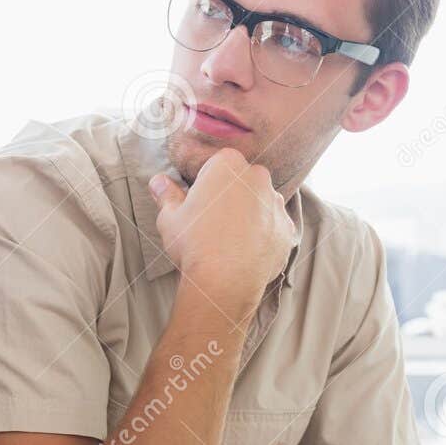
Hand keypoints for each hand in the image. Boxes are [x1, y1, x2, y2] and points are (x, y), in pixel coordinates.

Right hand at [150, 148, 293, 309]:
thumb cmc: (194, 243)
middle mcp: (257, 177)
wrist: (225, 280)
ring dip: (248, 214)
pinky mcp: (287, 229)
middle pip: (241, 180)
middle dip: (230, 195)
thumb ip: (166, 195)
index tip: (197, 202)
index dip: (205, 183)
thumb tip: (158, 182)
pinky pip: (273, 227)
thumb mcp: (170, 217)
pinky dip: (262, 235)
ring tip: (228, 239)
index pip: (216, 164)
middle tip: (211, 221)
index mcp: (227, 164)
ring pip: (260, 202)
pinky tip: (245, 251)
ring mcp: (276, 203)